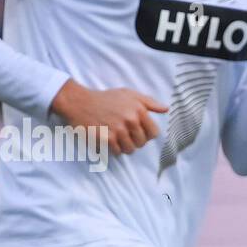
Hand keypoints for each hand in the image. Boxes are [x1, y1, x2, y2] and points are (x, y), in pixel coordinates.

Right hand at [51, 80, 167, 154]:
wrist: (80, 102)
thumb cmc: (106, 98)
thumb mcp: (129, 94)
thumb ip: (149, 102)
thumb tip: (166, 109)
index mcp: (138, 110)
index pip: (154, 133)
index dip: (147, 134)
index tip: (139, 131)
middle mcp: (130, 120)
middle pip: (142, 143)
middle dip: (135, 141)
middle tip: (126, 134)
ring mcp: (118, 130)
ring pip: (130, 149)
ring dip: (125, 147)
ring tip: (118, 138)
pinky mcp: (105, 138)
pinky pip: (117, 152)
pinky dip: (114, 149)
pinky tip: (109, 140)